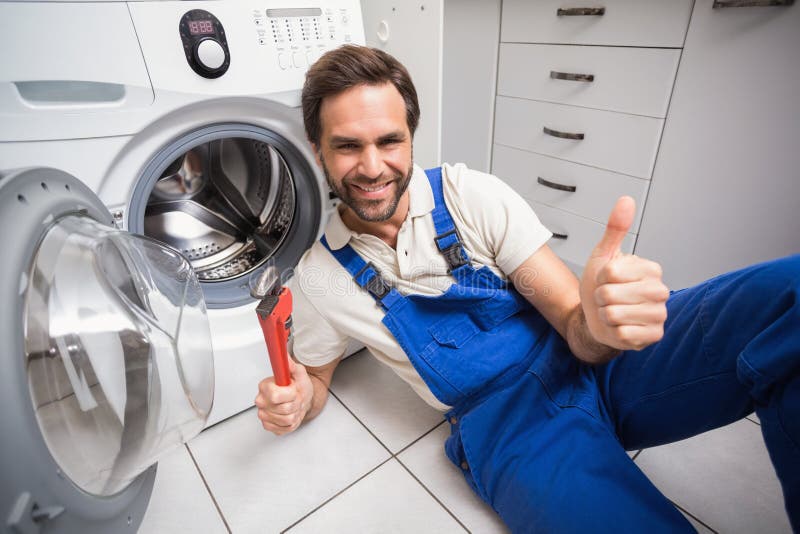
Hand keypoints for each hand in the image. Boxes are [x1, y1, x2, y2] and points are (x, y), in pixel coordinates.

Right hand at [255, 359, 313, 434]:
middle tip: (295, 397)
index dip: (289, 394)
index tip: (293, 389)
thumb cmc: (297, 386)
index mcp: (264, 387)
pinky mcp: (268, 425)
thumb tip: (285, 357)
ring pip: (286, 420)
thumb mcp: (298, 373)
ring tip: (294, 405)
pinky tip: (291, 414)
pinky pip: (286, 428)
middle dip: (295, 403)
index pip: (275, 396)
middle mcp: (261, 401)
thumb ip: (292, 365)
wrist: (300, 398)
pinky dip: (293, 422)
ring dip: (295, 413)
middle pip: (283, 409)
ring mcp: (263, 415)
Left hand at [579, 196, 668, 350]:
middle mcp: (660, 291)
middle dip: (601, 297)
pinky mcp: (653, 336)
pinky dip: (613, 332)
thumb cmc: (602, 285)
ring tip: (613, 311)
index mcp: (651, 269)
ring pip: (614, 314)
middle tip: (608, 297)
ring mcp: (659, 315)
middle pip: (610, 294)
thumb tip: (626, 200)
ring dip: (606, 315)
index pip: (610, 272)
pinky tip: (620, 327)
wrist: (597, 316)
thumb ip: (616, 229)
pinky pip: (622, 334)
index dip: (600, 277)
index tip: (607, 279)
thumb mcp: (604, 255)